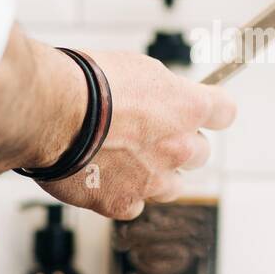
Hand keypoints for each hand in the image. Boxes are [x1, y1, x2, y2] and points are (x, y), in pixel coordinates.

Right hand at [43, 50, 235, 219]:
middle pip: (200, 152)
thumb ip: (162, 93)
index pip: (225, 112)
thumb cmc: (86, 82)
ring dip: (156, 174)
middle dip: (180, 144)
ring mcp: (154, 179)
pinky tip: (100, 174)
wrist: (50, 111)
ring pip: (172, 185)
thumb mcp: (137, 69)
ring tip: (123, 157)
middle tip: (149, 134)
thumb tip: (165, 99)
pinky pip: (135, 203)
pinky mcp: (124, 203)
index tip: (203, 110)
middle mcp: (179, 147)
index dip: (211, 111)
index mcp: (188, 107)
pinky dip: (121, 193)